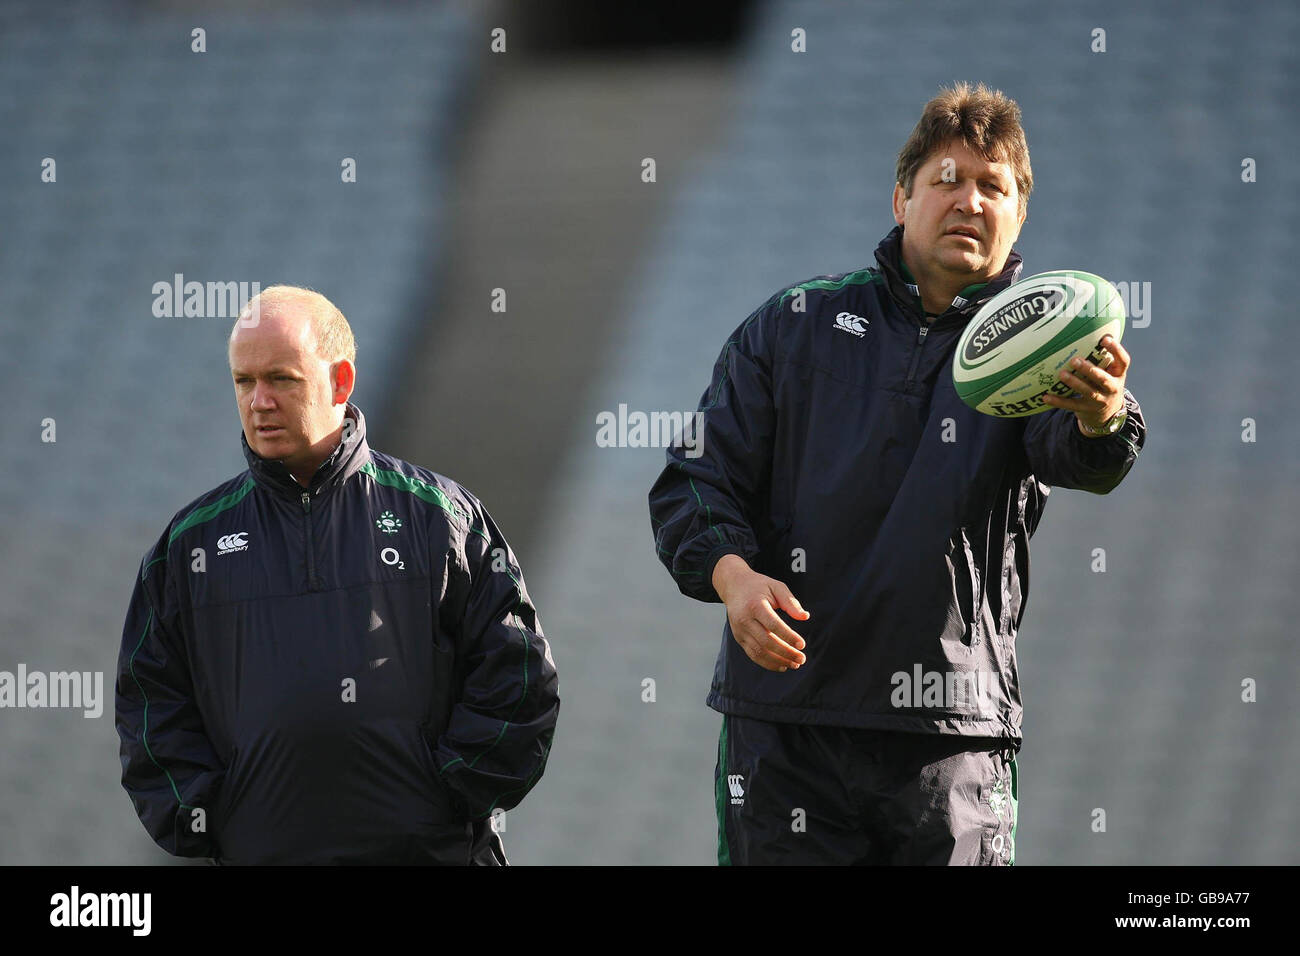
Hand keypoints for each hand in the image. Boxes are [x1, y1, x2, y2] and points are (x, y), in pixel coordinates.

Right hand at [712, 554, 808, 671]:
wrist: (733, 586)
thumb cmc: (759, 585)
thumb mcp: (776, 587)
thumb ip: (790, 602)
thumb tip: (805, 617)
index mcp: (755, 605)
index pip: (773, 625)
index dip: (788, 636)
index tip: (802, 644)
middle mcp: (744, 619)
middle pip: (766, 641)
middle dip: (786, 653)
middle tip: (802, 659)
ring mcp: (739, 630)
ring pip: (759, 652)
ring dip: (778, 661)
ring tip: (794, 664)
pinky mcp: (738, 638)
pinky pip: (753, 654)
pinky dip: (767, 663)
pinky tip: (781, 665)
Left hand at [1041, 334, 1129, 431]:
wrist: (1107, 413)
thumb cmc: (1104, 383)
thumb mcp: (1109, 371)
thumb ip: (1101, 356)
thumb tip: (1085, 329)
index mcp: (1118, 374)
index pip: (1123, 361)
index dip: (1116, 350)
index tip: (1105, 339)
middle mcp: (1112, 388)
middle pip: (1102, 379)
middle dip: (1089, 370)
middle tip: (1075, 360)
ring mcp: (1099, 400)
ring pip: (1087, 391)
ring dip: (1074, 383)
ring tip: (1061, 374)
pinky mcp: (1086, 409)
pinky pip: (1070, 405)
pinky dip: (1058, 401)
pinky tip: (1045, 396)